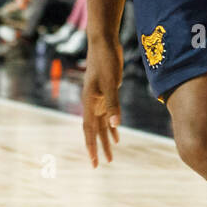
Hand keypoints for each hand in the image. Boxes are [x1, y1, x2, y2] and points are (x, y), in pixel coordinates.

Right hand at [82, 37, 122, 167]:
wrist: (104, 42)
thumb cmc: (106, 60)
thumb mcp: (111, 82)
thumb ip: (113, 104)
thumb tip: (114, 125)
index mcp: (89, 101)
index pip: (89, 130)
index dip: (91, 147)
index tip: (94, 162)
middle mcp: (91, 102)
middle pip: (94, 130)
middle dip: (98, 147)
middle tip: (102, 164)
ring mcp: (97, 97)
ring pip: (101, 123)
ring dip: (106, 138)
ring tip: (111, 155)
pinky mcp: (105, 92)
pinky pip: (107, 113)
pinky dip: (111, 124)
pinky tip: (117, 132)